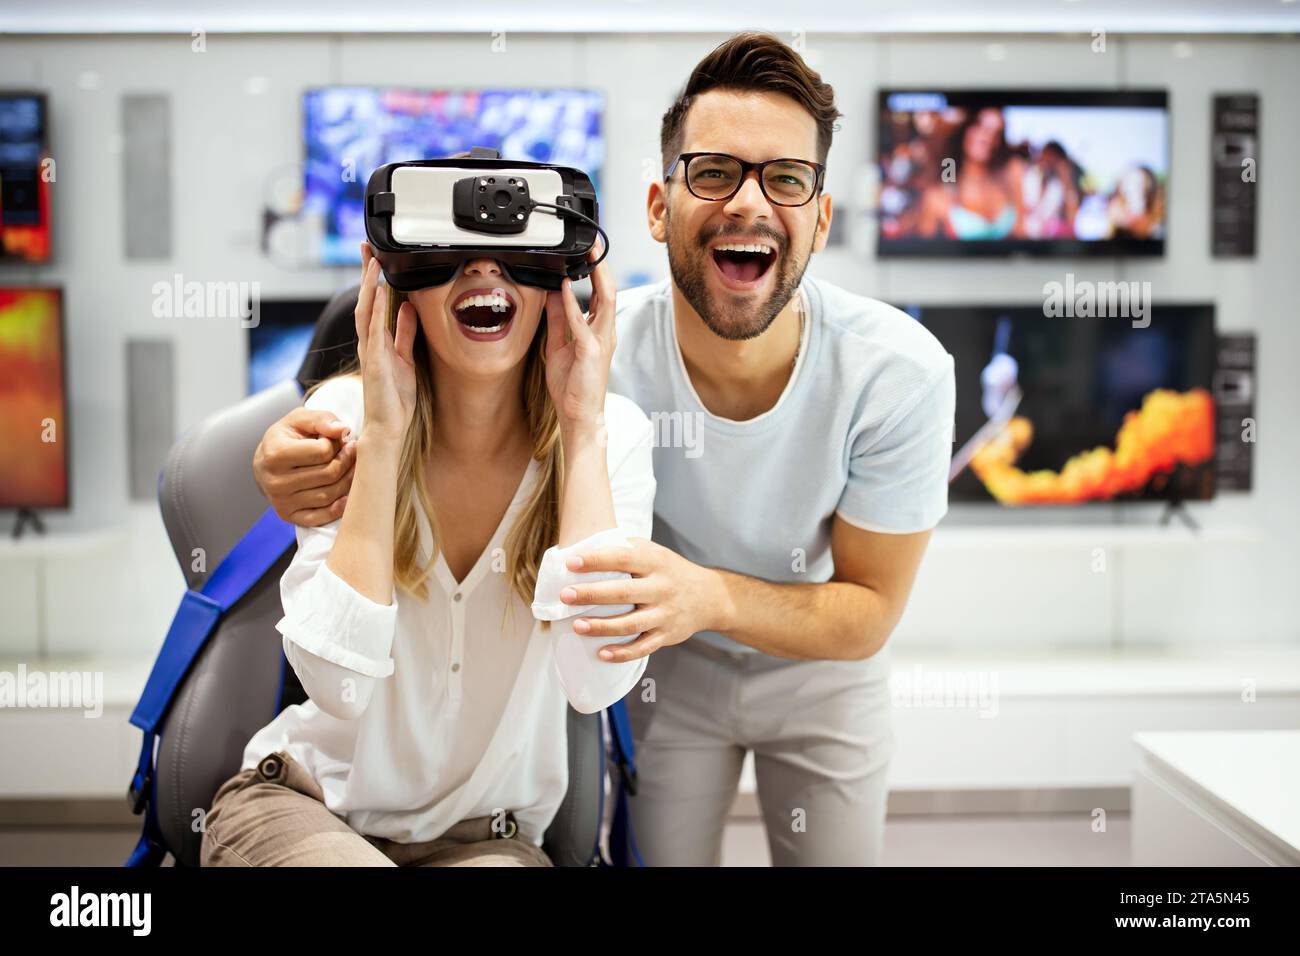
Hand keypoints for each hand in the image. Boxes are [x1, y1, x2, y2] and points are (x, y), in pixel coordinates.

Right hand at [253, 408, 356, 525]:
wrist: (266, 461)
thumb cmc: (287, 437)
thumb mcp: (300, 420)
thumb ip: (322, 420)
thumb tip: (344, 430)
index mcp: (276, 454)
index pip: (323, 451)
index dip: (336, 444)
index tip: (337, 440)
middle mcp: (275, 481)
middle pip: (329, 474)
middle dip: (347, 461)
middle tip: (353, 453)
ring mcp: (281, 501)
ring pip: (329, 495)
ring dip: (347, 481)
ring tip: (351, 467)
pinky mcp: (288, 516)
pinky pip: (320, 518)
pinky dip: (338, 508)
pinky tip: (347, 496)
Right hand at [355, 250, 417, 443]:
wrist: (388, 426)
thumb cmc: (395, 398)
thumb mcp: (406, 358)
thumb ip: (406, 333)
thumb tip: (410, 308)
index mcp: (377, 342)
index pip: (372, 303)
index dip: (372, 279)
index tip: (374, 257)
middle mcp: (370, 343)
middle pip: (364, 300)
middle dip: (365, 273)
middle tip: (366, 247)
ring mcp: (370, 351)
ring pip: (365, 310)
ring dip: (368, 284)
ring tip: (373, 261)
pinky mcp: (375, 361)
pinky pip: (375, 330)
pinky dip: (377, 309)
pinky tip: (379, 290)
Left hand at [544, 242, 615, 436]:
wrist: (579, 416)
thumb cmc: (573, 386)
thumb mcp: (559, 345)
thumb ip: (558, 319)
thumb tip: (552, 294)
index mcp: (599, 329)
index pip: (600, 292)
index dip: (595, 269)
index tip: (586, 250)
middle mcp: (605, 332)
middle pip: (607, 289)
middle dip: (600, 264)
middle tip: (591, 242)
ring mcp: (601, 341)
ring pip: (604, 300)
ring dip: (595, 275)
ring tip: (585, 255)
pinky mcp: (591, 352)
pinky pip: (582, 323)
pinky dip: (572, 304)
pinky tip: (562, 289)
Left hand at [559, 538, 722, 661]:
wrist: (709, 597)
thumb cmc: (670, 571)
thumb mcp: (655, 552)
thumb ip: (627, 549)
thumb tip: (586, 547)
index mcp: (656, 562)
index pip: (623, 558)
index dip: (597, 560)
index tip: (571, 562)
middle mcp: (662, 588)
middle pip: (623, 593)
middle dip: (592, 594)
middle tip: (565, 595)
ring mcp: (665, 614)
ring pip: (631, 623)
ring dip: (602, 626)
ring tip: (576, 626)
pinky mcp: (666, 636)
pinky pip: (643, 647)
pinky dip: (622, 653)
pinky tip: (601, 653)